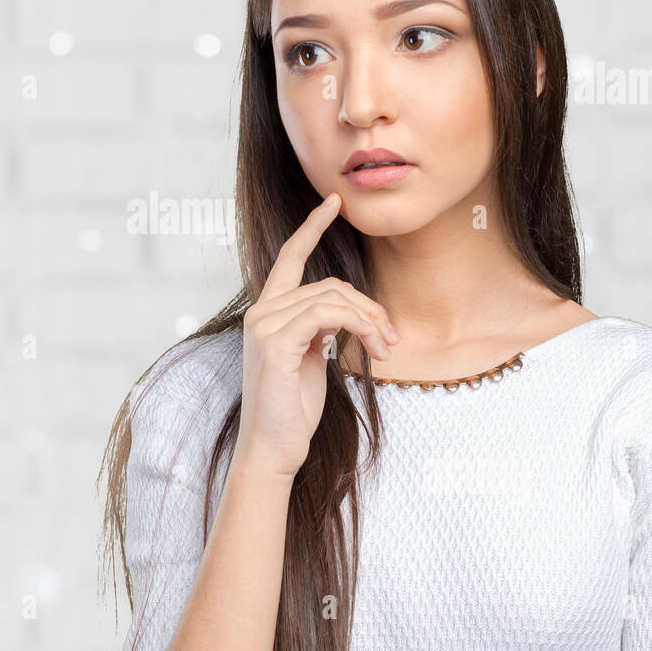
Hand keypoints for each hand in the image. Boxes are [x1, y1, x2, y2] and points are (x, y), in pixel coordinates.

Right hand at [236, 192, 398, 480]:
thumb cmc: (292, 409)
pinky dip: (355, 325)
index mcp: (268, 313)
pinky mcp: (274, 342)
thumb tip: (343, 313)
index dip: (311, 227)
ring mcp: (264, 326)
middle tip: (390, 339)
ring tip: (384, 349)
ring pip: (331, 297)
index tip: (333, 201)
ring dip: (369, 321)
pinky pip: (325, 315)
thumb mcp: (311, 359)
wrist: (273, 449)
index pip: (290, 257)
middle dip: (368, 307)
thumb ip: (320, 328)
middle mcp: (261, 313)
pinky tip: (367, 346)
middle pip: (329, 284)